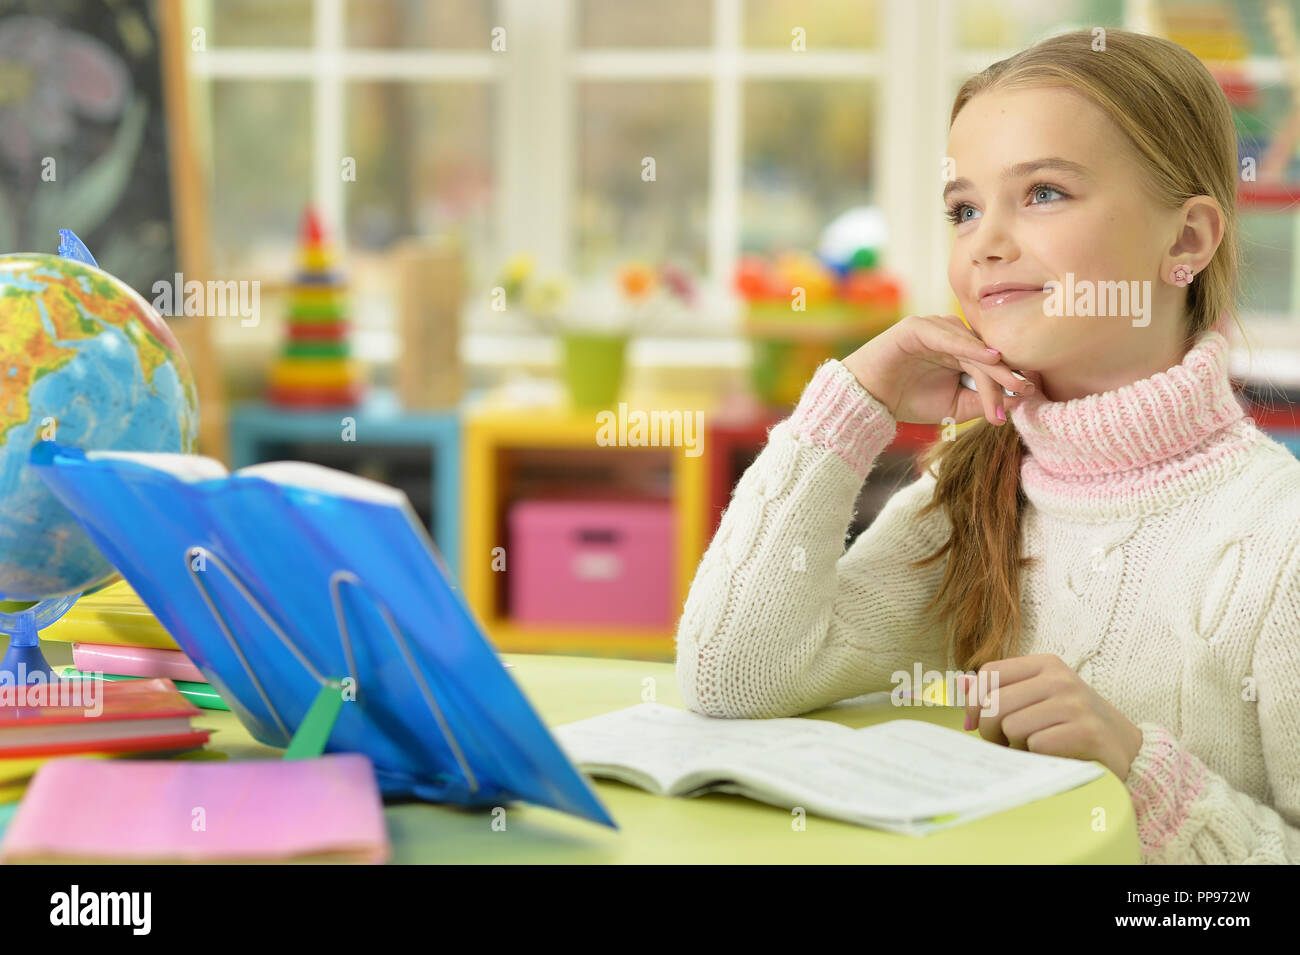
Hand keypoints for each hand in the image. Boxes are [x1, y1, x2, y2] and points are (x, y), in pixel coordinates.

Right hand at [840, 314, 1035, 426]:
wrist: (867, 401)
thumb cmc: (907, 401)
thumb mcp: (953, 407)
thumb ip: (981, 401)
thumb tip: (1017, 400)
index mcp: (958, 350)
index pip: (989, 363)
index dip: (1007, 380)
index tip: (1026, 399)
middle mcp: (949, 335)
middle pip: (985, 352)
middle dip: (1006, 373)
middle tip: (1025, 390)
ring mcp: (933, 328)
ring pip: (970, 346)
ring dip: (992, 366)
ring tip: (1011, 383)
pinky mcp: (917, 327)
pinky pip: (948, 336)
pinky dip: (969, 347)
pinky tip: (990, 358)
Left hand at [961, 654, 1144, 780]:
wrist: (1126, 749)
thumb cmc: (1073, 724)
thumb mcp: (1040, 699)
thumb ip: (1003, 692)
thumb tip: (960, 686)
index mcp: (1045, 665)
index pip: (988, 674)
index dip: (974, 702)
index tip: (975, 723)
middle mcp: (1059, 678)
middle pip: (994, 703)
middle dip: (991, 732)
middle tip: (1007, 743)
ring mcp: (1074, 703)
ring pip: (1011, 726)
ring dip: (1017, 747)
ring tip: (1035, 749)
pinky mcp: (1086, 731)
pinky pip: (1036, 745)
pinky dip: (1038, 757)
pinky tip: (1054, 756)